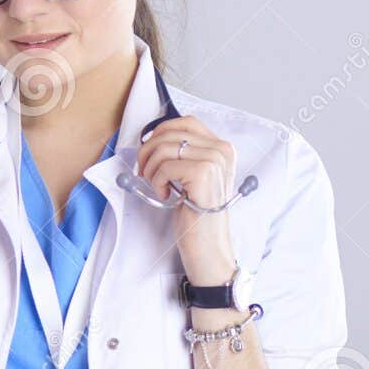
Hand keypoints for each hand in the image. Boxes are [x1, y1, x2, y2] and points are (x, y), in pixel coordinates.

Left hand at [136, 116, 237, 282]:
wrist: (209, 246)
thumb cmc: (198, 215)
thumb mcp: (194, 178)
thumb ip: (184, 156)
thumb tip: (152, 137)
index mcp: (223, 149)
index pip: (186, 122)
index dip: (161, 131)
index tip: (149, 150)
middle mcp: (223, 151)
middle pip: (171, 133)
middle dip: (148, 150)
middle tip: (144, 172)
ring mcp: (215, 161)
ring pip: (164, 148)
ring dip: (151, 168)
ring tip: (156, 186)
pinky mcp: (203, 173)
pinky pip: (164, 166)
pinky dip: (157, 181)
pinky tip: (166, 196)